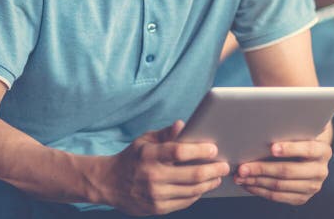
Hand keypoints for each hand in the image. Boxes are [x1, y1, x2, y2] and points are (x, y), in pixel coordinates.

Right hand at [99, 120, 229, 215]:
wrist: (109, 183)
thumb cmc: (133, 157)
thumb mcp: (145, 140)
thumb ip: (167, 134)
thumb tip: (183, 125)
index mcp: (149, 156)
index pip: (179, 152)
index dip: (199, 150)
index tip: (213, 148)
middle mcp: (152, 176)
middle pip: (192, 175)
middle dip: (213, 170)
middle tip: (224, 165)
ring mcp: (155, 195)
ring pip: (192, 191)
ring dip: (209, 183)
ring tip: (218, 176)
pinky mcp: (157, 208)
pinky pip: (184, 202)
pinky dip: (197, 194)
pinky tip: (203, 187)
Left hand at [234, 123, 332, 205]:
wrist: (312, 157)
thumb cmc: (302, 138)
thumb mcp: (304, 131)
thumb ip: (295, 127)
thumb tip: (277, 114)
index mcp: (323, 151)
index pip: (307, 149)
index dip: (290, 148)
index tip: (272, 147)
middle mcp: (320, 171)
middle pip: (288, 171)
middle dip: (262, 168)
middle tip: (243, 167)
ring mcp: (312, 187)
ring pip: (279, 186)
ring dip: (256, 181)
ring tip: (240, 176)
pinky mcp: (302, 198)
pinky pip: (277, 197)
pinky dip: (260, 190)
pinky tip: (249, 184)